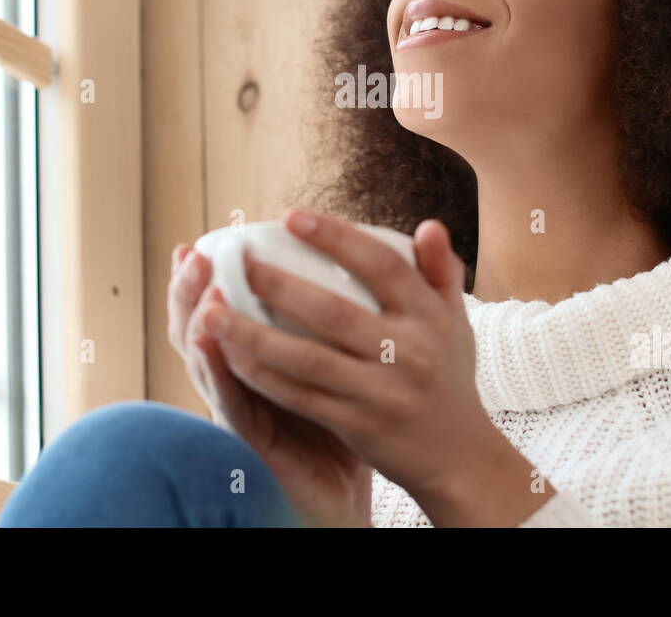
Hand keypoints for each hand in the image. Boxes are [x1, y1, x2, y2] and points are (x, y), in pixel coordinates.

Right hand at [167, 242, 371, 527]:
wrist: (371, 478)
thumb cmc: (365, 410)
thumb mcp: (364, 354)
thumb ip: (369, 303)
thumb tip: (419, 233)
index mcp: (268, 351)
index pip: (225, 308)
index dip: (209, 279)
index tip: (201, 239)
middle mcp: (247, 377)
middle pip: (203, 328)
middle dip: (191, 290)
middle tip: (191, 254)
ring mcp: (245, 408)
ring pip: (208, 363)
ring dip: (198, 325)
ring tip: (199, 292)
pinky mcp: (254, 440)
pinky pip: (232, 402)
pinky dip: (220, 372)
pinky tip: (211, 345)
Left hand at [201, 209, 511, 516]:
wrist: (458, 455)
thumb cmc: (447, 375)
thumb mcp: (455, 320)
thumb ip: (441, 271)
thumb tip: (428, 224)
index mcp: (429, 316)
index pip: (382, 266)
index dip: (336, 238)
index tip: (290, 215)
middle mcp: (409, 351)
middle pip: (334, 312)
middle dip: (278, 284)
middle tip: (236, 259)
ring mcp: (382, 392)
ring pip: (308, 359)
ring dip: (254, 335)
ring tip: (211, 310)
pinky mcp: (360, 426)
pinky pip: (302, 398)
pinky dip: (264, 377)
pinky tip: (231, 357)